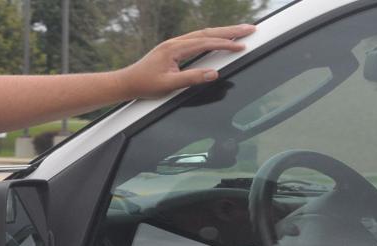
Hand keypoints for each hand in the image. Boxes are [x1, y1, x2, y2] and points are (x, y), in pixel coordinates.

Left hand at [119, 24, 255, 98]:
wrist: (127, 82)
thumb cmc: (145, 85)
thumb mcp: (169, 85)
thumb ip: (191, 79)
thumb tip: (214, 73)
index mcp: (175, 48)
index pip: (206, 42)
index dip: (226, 44)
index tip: (242, 46)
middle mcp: (176, 42)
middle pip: (208, 32)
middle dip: (230, 30)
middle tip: (250, 28)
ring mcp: (175, 43)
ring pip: (203, 33)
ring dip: (223, 32)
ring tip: (240, 31)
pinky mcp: (174, 48)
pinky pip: (197, 38)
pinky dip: (212, 37)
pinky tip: (219, 38)